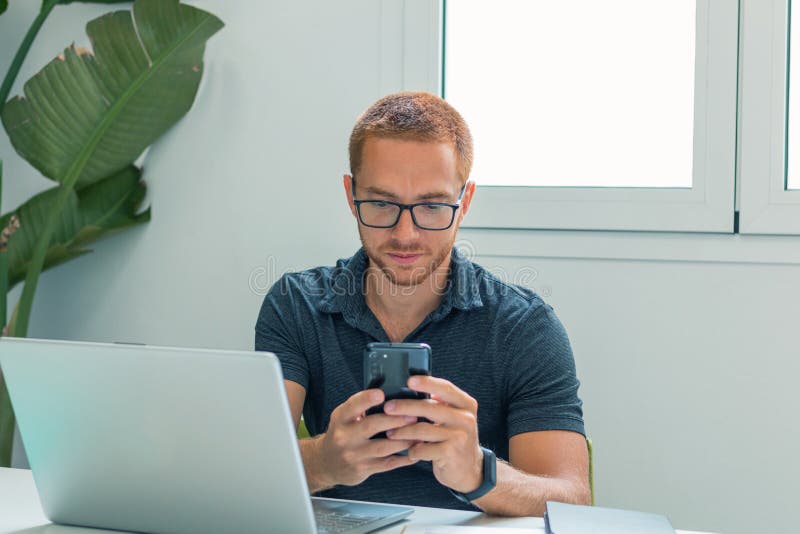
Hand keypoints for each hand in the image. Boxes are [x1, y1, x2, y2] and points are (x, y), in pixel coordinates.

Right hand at [315, 389, 418, 486]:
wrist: (326, 463)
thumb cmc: (342, 434)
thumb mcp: (343, 417)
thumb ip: (360, 407)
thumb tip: (389, 394)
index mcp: (341, 418)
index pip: (352, 406)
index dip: (366, 399)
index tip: (381, 394)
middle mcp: (344, 436)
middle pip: (371, 425)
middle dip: (395, 419)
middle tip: (413, 415)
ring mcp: (354, 455)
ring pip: (383, 447)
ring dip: (404, 440)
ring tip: (419, 433)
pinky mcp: (363, 469)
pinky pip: (387, 464)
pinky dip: (404, 458)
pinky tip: (415, 452)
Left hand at [383, 376, 482, 493]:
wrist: (470, 470)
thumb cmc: (455, 439)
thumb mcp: (454, 418)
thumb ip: (440, 403)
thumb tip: (414, 387)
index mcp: (465, 404)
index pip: (445, 388)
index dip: (427, 383)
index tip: (409, 380)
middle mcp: (465, 418)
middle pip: (429, 408)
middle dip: (405, 407)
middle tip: (388, 408)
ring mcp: (459, 436)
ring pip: (422, 430)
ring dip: (402, 432)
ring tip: (390, 433)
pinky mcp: (451, 453)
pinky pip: (423, 449)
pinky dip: (412, 450)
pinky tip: (409, 451)